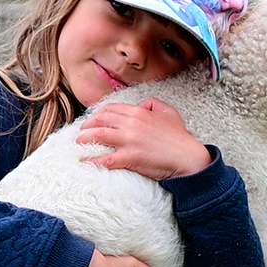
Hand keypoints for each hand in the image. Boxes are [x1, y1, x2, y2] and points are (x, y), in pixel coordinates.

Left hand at [77, 98, 211, 179]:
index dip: (97, 115)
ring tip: (77, 145)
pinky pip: (105, 159)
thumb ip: (153, 103)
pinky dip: (93, 161)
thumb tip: (141, 104)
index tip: (93, 122)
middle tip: (80, 134)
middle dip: (86, 126)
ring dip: (84, 141)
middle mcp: (131, 124)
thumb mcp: (169, 113)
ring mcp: (129, 140)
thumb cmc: (180, 138)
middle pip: (100, 121)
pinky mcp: (130, 157)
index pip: (110, 109)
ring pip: (98, 136)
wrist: (188, 158)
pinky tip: (85, 163)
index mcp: (139, 112)